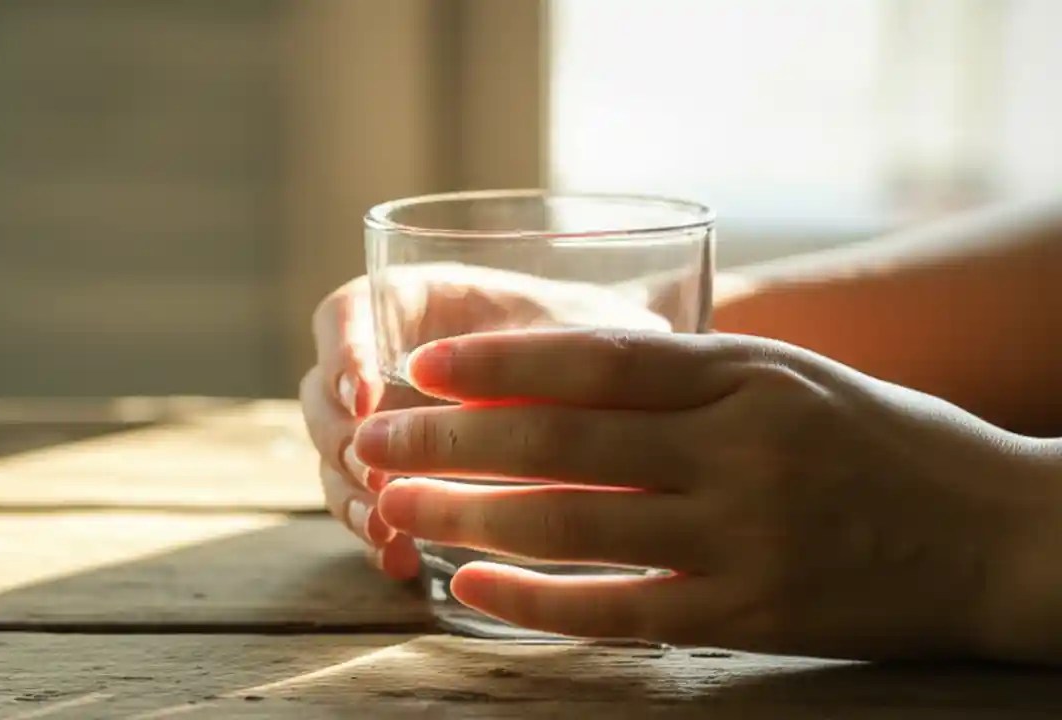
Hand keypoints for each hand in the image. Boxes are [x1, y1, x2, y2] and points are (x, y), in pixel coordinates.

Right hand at [299, 264, 669, 579]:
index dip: (341, 352)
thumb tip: (487, 403)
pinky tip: (402, 562)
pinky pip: (368, 505)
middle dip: (341, 439)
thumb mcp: (571, 332)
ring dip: (349, 495)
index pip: (345, 313)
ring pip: (335, 457)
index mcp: (412, 301)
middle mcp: (383, 359)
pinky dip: (378, 536)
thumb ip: (530, 359)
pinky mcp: (401, 476)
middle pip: (322, 394)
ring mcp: (387, 422)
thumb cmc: (597, 338)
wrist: (624, 389)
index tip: (363, 397)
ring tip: (383, 528)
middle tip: (372, 471)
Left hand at [355, 328, 1061, 660]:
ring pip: (574, 525)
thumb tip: (560, 369)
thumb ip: (686, 373)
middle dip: (451, 442)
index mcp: (744, 375)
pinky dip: (538, 600)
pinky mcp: (751, 613)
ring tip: (399, 509)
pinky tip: (474, 586)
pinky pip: (619, 609)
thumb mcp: (789, 377)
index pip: (594, 360)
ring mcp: (743, 536)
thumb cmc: (884, 442)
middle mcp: (737, 450)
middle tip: (377, 442)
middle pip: (561, 443)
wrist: (998, 535)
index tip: (420, 365)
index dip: (496, 362)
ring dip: (470, 517)